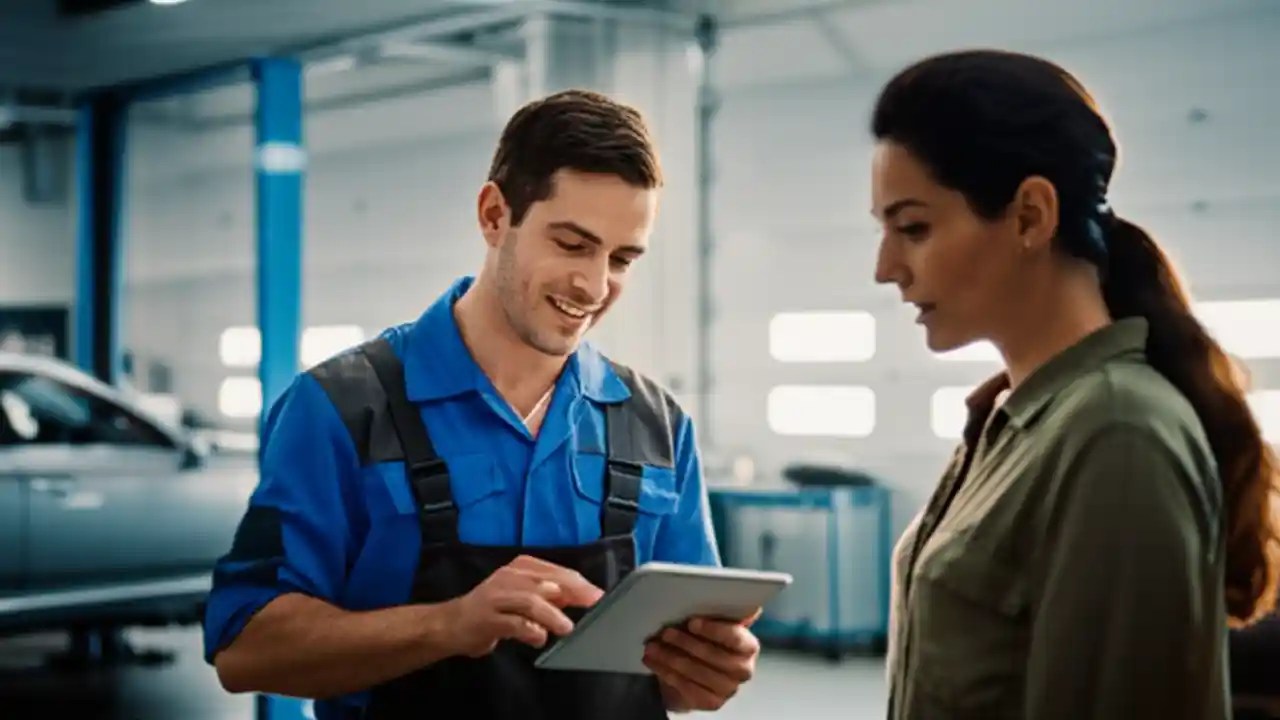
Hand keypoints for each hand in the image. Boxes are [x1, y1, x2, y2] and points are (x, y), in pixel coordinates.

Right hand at [441, 555, 603, 657]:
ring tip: (566, 628)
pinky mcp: (487, 618)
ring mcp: (496, 596)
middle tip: (592, 606)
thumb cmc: (493, 610)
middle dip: (573, 593)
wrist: (452, 624)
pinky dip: (530, 630)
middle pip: (547, 582)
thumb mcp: (523, 596)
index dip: (579, 584)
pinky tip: (538, 638)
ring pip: (531, 601)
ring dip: (552, 615)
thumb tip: (580, 597)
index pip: (556, 572)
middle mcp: (509, 576)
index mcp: (520, 567)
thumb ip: (549, 596)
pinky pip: (514, 623)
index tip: (598, 596)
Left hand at [643, 609, 761, 711]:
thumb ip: (720, 610)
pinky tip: (654, 663)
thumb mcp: (712, 622)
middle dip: (686, 643)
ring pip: (697, 673)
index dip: (713, 630)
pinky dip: (667, 674)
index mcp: (748, 646)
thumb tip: (726, 590)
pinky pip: (688, 688)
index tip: (692, 622)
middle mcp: (743, 670)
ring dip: (671, 658)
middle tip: (665, 632)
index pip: (735, 637)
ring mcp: (728, 689)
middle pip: (714, 656)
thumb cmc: (706, 639)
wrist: (696, 668)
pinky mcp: (712, 702)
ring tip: (652, 646)